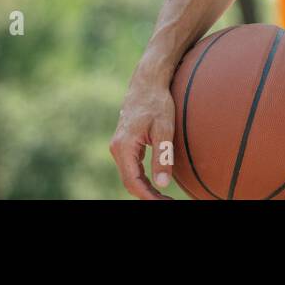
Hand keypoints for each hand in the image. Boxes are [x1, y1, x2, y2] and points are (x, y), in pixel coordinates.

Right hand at [110, 75, 177, 199]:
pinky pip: (131, 167)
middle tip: (167, 202)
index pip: (133, 181)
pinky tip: (156, 182)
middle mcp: (117, 148)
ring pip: (130, 175)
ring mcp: (119, 146)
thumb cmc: (157, 102)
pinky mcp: (125, 143)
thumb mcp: (164, 129)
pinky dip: (142, 178)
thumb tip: (162, 184)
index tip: (164, 202)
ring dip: (145, 188)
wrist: (147, 82)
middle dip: (147, 195)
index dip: (148, 196)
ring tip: (164, 197)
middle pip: (129, 182)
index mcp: (123, 146)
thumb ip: (162, 156)